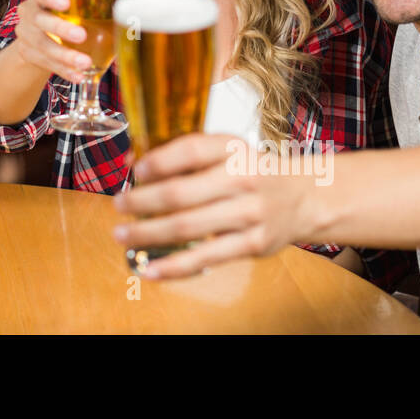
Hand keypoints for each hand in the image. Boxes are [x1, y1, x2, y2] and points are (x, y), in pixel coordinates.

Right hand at [11, 0, 92, 83]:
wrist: (40, 40)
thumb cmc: (67, 18)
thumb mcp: (74, 8)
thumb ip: (94, 6)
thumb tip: (133, 10)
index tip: (67, 4)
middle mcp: (29, 14)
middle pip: (40, 19)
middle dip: (61, 28)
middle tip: (82, 36)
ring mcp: (25, 35)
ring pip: (42, 45)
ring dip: (65, 55)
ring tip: (85, 63)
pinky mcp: (27, 54)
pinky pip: (45, 63)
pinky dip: (63, 70)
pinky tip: (78, 76)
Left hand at [112, 134, 313, 278]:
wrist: (302, 197)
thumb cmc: (250, 171)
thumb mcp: (226, 151)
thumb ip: (186, 156)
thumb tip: (132, 162)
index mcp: (233, 149)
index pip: (192, 150)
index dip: (159, 160)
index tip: (134, 170)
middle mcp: (243, 178)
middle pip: (181, 193)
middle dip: (141, 201)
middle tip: (117, 205)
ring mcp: (249, 213)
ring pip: (188, 227)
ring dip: (148, 234)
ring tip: (122, 235)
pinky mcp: (253, 244)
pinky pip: (206, 258)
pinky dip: (174, 266)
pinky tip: (150, 269)